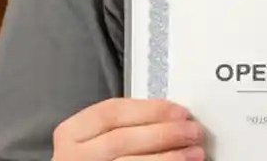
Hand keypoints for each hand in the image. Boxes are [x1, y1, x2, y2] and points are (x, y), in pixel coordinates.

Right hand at [52, 98, 204, 160]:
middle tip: (192, 131)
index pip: (111, 112)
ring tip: (195, 153)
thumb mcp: (98, 137)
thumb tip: (171, 118)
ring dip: (168, 158)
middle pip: (122, 139)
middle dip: (163, 133)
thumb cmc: (96, 156)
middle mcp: (72, 156)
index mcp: (71, 133)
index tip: (179, 111)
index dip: (150, 110)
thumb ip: (126, 125)